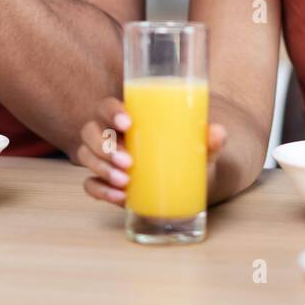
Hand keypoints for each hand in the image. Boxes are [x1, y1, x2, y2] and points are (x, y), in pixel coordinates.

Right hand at [75, 97, 226, 205]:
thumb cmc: (187, 152)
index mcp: (126, 117)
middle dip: (105, 146)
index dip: (111, 112)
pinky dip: (101, 191)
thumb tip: (218, 132)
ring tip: (126, 182)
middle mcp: (110, 135)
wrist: (186, 179)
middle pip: (90, 131)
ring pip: (86, 156)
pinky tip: (120, 197)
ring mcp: (104, 159)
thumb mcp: (199, 145)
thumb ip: (209, 138)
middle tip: (129, 161)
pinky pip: (90, 184)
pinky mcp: (105, 182)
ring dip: (102, 169)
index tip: (128, 122)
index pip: (107, 107)